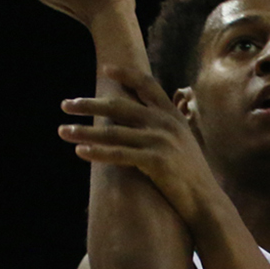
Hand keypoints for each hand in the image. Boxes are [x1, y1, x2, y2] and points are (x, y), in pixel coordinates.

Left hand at [59, 66, 224, 223]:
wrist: (206, 200)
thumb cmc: (190, 175)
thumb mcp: (182, 142)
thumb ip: (165, 126)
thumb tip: (141, 118)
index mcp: (172, 115)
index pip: (147, 85)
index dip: (126, 74)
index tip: (106, 68)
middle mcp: (166, 123)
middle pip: (120, 105)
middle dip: (89, 104)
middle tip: (66, 104)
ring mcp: (160, 141)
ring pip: (113, 132)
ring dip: (84, 131)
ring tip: (63, 131)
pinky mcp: (155, 161)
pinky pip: (118, 154)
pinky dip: (97, 152)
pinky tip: (80, 151)